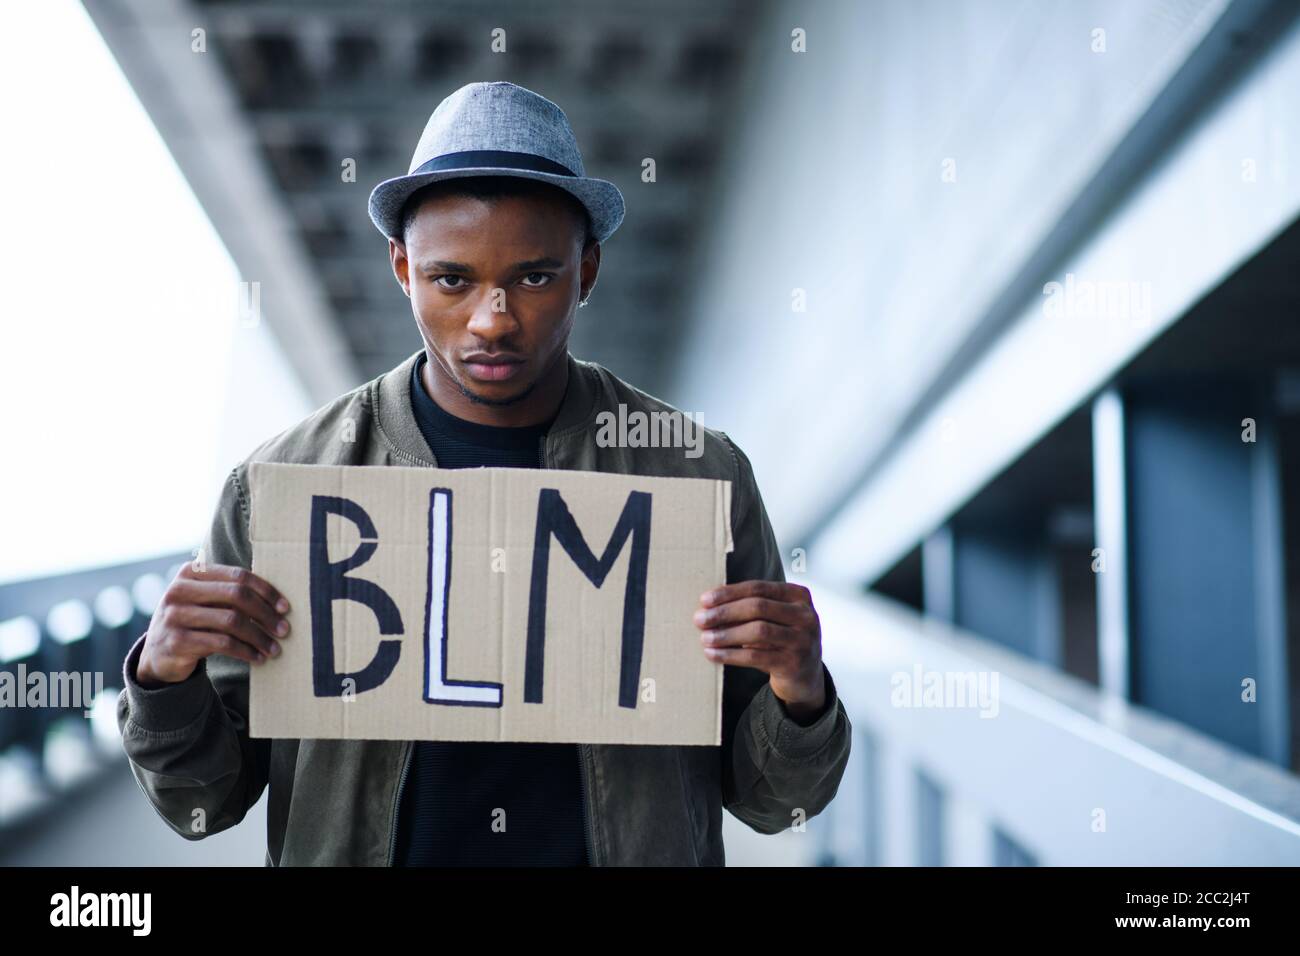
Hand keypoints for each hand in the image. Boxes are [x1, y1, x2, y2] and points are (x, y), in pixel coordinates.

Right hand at [136, 560, 290, 686]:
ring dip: (259, 637)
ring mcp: (174, 615)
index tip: (285, 607)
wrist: (158, 653)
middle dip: (266, 614)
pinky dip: (245, 651)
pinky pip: (222, 644)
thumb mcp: (205, 600)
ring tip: (274, 648)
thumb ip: (231, 593)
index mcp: (190, 572)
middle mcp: (179, 590)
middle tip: (284, 630)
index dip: (266, 591)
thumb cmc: (194, 620)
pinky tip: (257, 658)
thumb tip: (279, 602)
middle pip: (237, 596)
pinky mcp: (177, 641)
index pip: (238, 576)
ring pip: (232, 621)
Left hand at [693, 580, 825, 722]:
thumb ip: (750, 609)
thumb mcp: (774, 619)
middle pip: (758, 607)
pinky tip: (713, 655)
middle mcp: (805, 615)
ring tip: (705, 638)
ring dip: (726, 634)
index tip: (704, 600)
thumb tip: (709, 606)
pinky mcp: (794, 663)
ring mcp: (802, 640)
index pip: (758, 588)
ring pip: (758, 631)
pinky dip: (731, 655)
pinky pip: (756, 656)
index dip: (729, 593)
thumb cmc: (782, 640)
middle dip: (724, 612)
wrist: (805, 676)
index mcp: (799, 596)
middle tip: (700, 619)